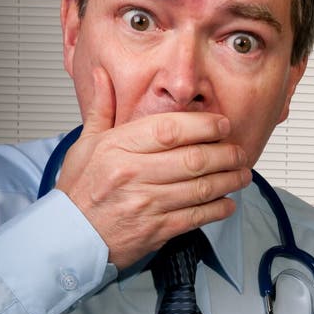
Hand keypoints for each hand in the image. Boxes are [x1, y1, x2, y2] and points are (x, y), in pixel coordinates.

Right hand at [56, 68, 250, 268]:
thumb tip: (103, 77)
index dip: (203, 125)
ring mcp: (147, 204)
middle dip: (225, 154)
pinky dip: (217, 209)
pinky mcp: (157, 230)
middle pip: (193, 159)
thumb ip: (102, 110)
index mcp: (118, 148)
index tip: (222, 124)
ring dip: (229, 181)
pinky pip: (196, 217)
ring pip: (200, 188)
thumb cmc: (80, 191)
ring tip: (242, 174)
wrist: (72, 236)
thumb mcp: (84, 145)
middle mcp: (134, 175)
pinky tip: (228, 202)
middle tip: (239, 151)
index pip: (170, 130)